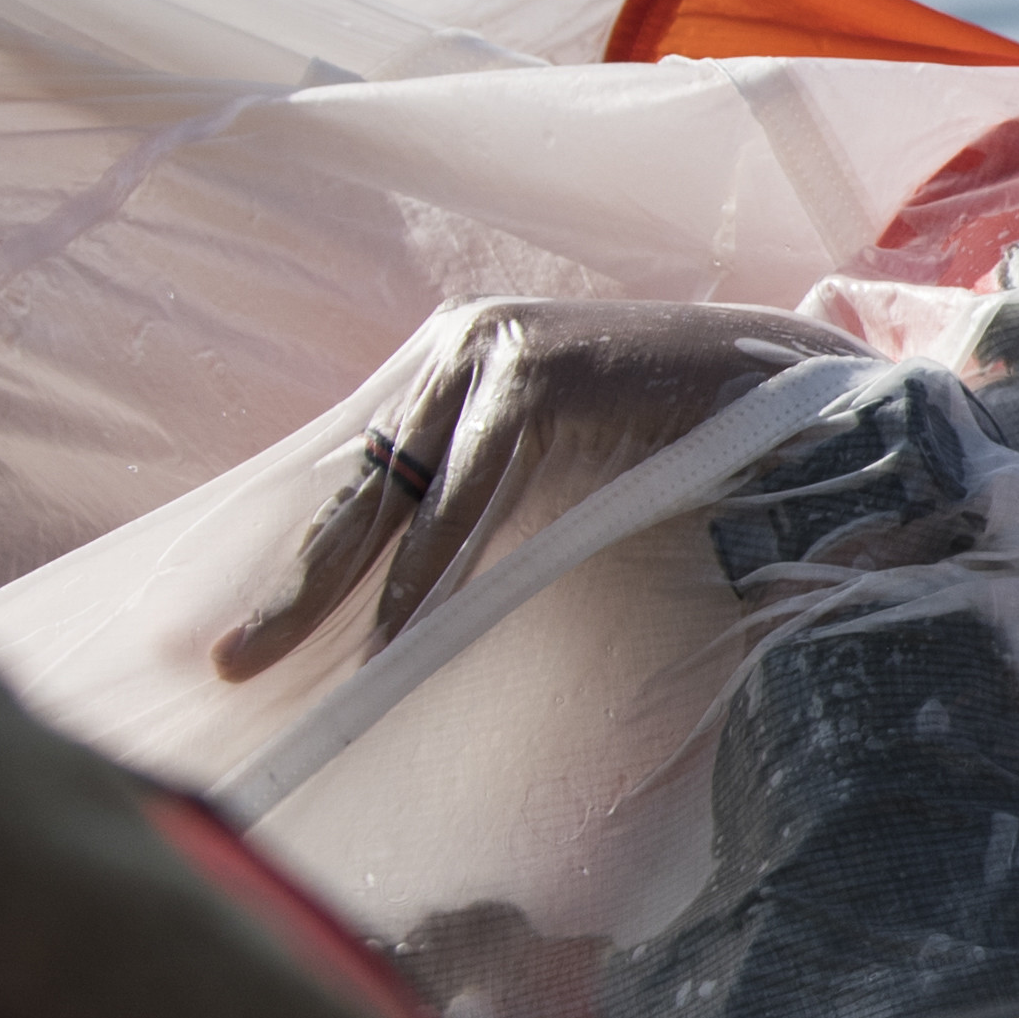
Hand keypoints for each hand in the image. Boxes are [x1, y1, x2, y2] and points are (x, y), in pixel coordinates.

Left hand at [213, 300, 865, 679]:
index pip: (358, 487)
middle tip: (224, 668)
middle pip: (353, 489)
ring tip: (284, 662)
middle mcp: (459, 353)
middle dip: (288, 588)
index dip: (301, 571)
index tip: (245, 649)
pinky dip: (431, 565)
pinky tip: (393, 632)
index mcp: (456, 383)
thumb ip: (485, 535)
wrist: (794, 391)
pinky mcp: (538, 365)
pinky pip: (468, 486)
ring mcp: (494, 349)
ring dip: (338, 590)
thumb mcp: (555, 495)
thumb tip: (398, 629)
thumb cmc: (681, 455)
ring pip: (396, 490)